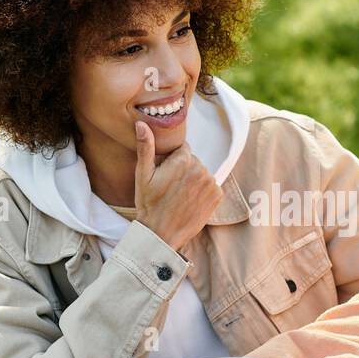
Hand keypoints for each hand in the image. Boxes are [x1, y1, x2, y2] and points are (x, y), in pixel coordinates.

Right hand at [133, 121, 221, 251]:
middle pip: (193, 161)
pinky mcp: (217, 196)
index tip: (165, 175)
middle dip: (184, 171)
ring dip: (194, 181)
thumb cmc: (149, 204)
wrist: (161, 234)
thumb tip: (141, 123)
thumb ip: (145, 147)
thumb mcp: (143, 175)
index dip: (172, 161)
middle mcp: (201, 168)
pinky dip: (203, 192)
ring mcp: (211, 183)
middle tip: (170, 188)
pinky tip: (190, 202)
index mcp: (183, 160)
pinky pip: (211, 186)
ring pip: (202, 173)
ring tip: (179, 196)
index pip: (182, 150)